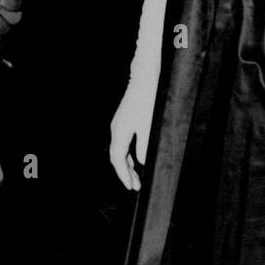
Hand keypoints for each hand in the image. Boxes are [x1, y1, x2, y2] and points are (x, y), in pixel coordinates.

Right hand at [109, 77, 156, 191]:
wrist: (144, 77)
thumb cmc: (147, 99)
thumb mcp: (149, 125)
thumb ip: (144, 145)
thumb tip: (141, 162)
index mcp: (119, 132)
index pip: (118, 160)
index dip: (123, 175)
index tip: (130, 187)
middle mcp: (116, 129)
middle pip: (117, 157)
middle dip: (125, 173)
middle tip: (135, 187)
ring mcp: (119, 124)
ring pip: (120, 150)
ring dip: (127, 165)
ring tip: (136, 178)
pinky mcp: (124, 119)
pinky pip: (123, 143)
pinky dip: (128, 155)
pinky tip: (135, 160)